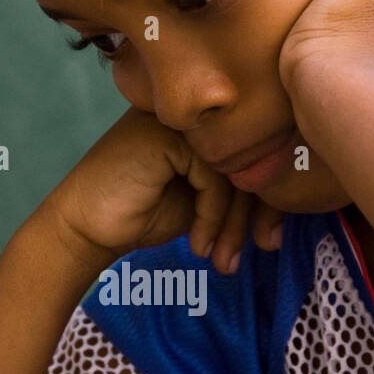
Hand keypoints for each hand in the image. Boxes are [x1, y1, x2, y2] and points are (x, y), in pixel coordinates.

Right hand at [47, 107, 285, 274]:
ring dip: (233, 225)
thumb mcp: (200, 201)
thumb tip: (288, 195)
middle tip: (254, 253)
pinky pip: (214, 177)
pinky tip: (197, 243)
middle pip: (249, 158)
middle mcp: (191, 114)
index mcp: (201, 122)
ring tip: (222, 258)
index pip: (252, 151)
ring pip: (236, 170)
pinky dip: (211, 216)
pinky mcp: (166, 137)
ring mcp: (176, 120)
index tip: (266, 240)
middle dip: (256, 215)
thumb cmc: (139, 215)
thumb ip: (237, 188)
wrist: (85, 229)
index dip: (265, 200)